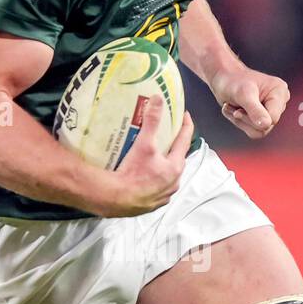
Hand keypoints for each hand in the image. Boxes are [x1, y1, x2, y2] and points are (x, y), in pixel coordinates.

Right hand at [99, 97, 193, 216]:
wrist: (116, 200)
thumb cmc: (132, 172)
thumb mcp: (144, 144)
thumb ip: (152, 121)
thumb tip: (158, 99)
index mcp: (175, 166)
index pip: (185, 141)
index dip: (186, 126)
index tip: (185, 115)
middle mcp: (174, 182)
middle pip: (178, 159)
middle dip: (175, 147)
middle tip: (169, 135)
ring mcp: (165, 194)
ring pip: (169, 175)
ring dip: (166, 165)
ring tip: (157, 156)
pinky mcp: (154, 204)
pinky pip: (159, 188)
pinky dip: (156, 180)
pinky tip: (147, 176)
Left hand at [212, 67, 289, 138]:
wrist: (224, 80)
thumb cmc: (233, 81)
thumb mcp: (242, 94)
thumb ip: (254, 110)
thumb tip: (266, 125)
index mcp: (279, 91)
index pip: (273, 118)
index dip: (253, 119)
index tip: (237, 111)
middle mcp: (279, 101)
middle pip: (265, 126)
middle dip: (244, 119)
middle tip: (232, 107)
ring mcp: (271, 110)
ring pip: (259, 131)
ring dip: (240, 121)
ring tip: (231, 108)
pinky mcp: (263, 117)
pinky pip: (254, 131)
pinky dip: (240, 123)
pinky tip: (234, 111)